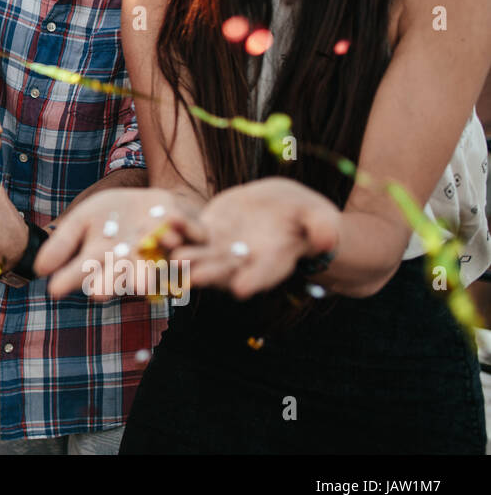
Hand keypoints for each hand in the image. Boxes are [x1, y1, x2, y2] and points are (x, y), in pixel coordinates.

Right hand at [36, 188, 198, 300]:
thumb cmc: (114, 216)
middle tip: (99, 294)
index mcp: (105, 261)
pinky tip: (171, 234)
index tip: (54, 290)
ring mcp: (161, 252)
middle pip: (119, 278)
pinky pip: (185, 238)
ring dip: (149, 273)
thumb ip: (65, 243)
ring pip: (155, 268)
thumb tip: (38, 270)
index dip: (70, 280)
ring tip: (141, 281)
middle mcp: (132, 264)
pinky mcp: (186, 236)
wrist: (153, 204)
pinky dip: (178, 234)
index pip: (84, 272)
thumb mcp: (83, 220)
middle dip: (112, 285)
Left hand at [173, 178, 338, 299]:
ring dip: (187, 257)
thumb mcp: (321, 218)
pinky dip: (180, 230)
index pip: (264, 275)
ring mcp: (224, 248)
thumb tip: (327, 240)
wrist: (282, 205)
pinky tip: (167, 224)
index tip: (241, 290)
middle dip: (210, 274)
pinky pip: (192, 232)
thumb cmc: (308, 215)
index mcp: (275, 262)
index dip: (253, 281)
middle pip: (226, 270)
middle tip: (194, 279)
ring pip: (203, 255)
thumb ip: (323, 229)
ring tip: (173, 256)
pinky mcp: (210, 231)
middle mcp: (245, 261)